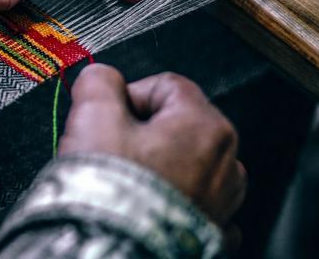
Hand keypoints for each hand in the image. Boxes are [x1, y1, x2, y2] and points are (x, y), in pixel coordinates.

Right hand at [58, 65, 246, 227]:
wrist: (113, 247)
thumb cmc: (111, 186)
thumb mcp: (93, 115)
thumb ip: (99, 82)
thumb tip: (102, 77)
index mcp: (206, 125)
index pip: (165, 86)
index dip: (129, 96)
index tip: (107, 116)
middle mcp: (226, 163)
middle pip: (177, 125)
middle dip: (142, 132)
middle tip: (111, 148)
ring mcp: (223, 203)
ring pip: (185, 164)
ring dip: (157, 165)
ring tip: (125, 180)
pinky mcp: (212, 233)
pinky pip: (193, 203)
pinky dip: (171, 200)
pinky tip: (146, 204)